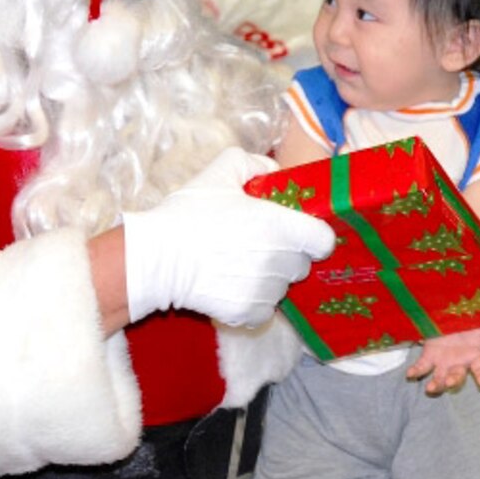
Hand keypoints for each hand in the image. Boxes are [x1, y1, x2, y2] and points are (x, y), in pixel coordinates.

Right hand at [122, 147, 335, 326]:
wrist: (156, 258)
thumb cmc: (188, 213)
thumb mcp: (221, 171)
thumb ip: (256, 164)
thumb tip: (275, 172)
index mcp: (279, 226)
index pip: (323, 240)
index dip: (313, 235)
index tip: (296, 232)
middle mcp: (278, 261)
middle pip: (302, 264)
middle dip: (287, 254)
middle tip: (258, 244)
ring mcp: (264, 291)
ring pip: (282, 287)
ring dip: (269, 278)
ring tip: (239, 265)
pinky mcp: (248, 314)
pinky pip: (265, 309)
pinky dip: (254, 301)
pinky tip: (231, 285)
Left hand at [405, 323, 479, 394]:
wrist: (453, 320)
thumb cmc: (472, 328)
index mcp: (474, 357)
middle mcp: (459, 364)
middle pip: (457, 376)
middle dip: (454, 380)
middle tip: (450, 383)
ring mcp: (444, 363)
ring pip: (440, 377)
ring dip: (436, 384)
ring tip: (431, 389)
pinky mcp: (429, 357)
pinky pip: (422, 367)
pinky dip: (416, 371)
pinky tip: (410, 375)